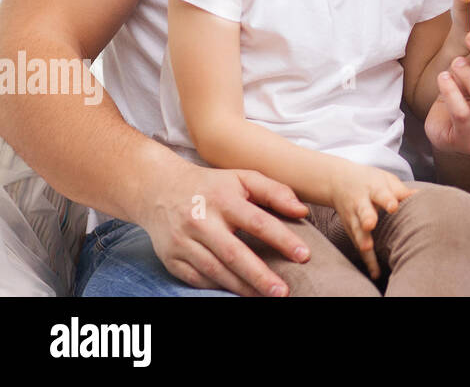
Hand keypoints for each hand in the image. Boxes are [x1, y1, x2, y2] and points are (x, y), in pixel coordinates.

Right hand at [137, 162, 311, 296]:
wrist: (159, 189)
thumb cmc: (212, 185)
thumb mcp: (243, 178)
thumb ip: (275, 191)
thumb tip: (302, 211)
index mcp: (223, 199)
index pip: (257, 222)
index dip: (282, 239)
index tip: (304, 256)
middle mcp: (201, 221)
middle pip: (234, 254)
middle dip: (260, 276)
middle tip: (283, 292)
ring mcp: (183, 242)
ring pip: (215, 271)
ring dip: (242, 287)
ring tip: (266, 297)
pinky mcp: (171, 259)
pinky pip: (198, 279)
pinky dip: (219, 288)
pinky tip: (239, 293)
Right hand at [326, 162, 413, 279]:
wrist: (338, 182)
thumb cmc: (370, 181)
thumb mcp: (384, 179)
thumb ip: (399, 190)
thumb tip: (419, 197)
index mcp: (373, 188)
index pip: (381, 193)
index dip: (387, 200)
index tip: (394, 206)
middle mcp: (360, 203)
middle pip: (363, 210)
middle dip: (367, 217)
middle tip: (370, 224)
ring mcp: (353, 217)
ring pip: (356, 229)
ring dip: (362, 239)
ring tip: (367, 248)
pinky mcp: (350, 230)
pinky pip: (358, 245)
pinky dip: (366, 259)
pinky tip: (375, 272)